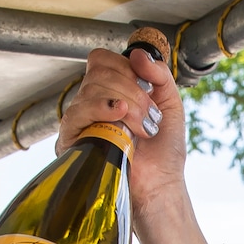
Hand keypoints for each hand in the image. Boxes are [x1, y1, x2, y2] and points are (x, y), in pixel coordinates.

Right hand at [54, 45, 207, 243]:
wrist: (159, 189)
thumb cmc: (164, 154)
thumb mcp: (170, 104)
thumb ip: (160, 75)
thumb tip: (137, 54)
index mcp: (111, 92)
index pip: (102, 60)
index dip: (124, 67)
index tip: (146, 88)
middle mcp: (92, 104)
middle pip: (97, 71)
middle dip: (130, 88)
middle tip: (148, 115)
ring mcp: (81, 122)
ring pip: (89, 89)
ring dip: (124, 103)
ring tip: (140, 127)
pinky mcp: (73, 142)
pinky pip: (76, 113)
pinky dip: (101, 108)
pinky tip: (118, 117)